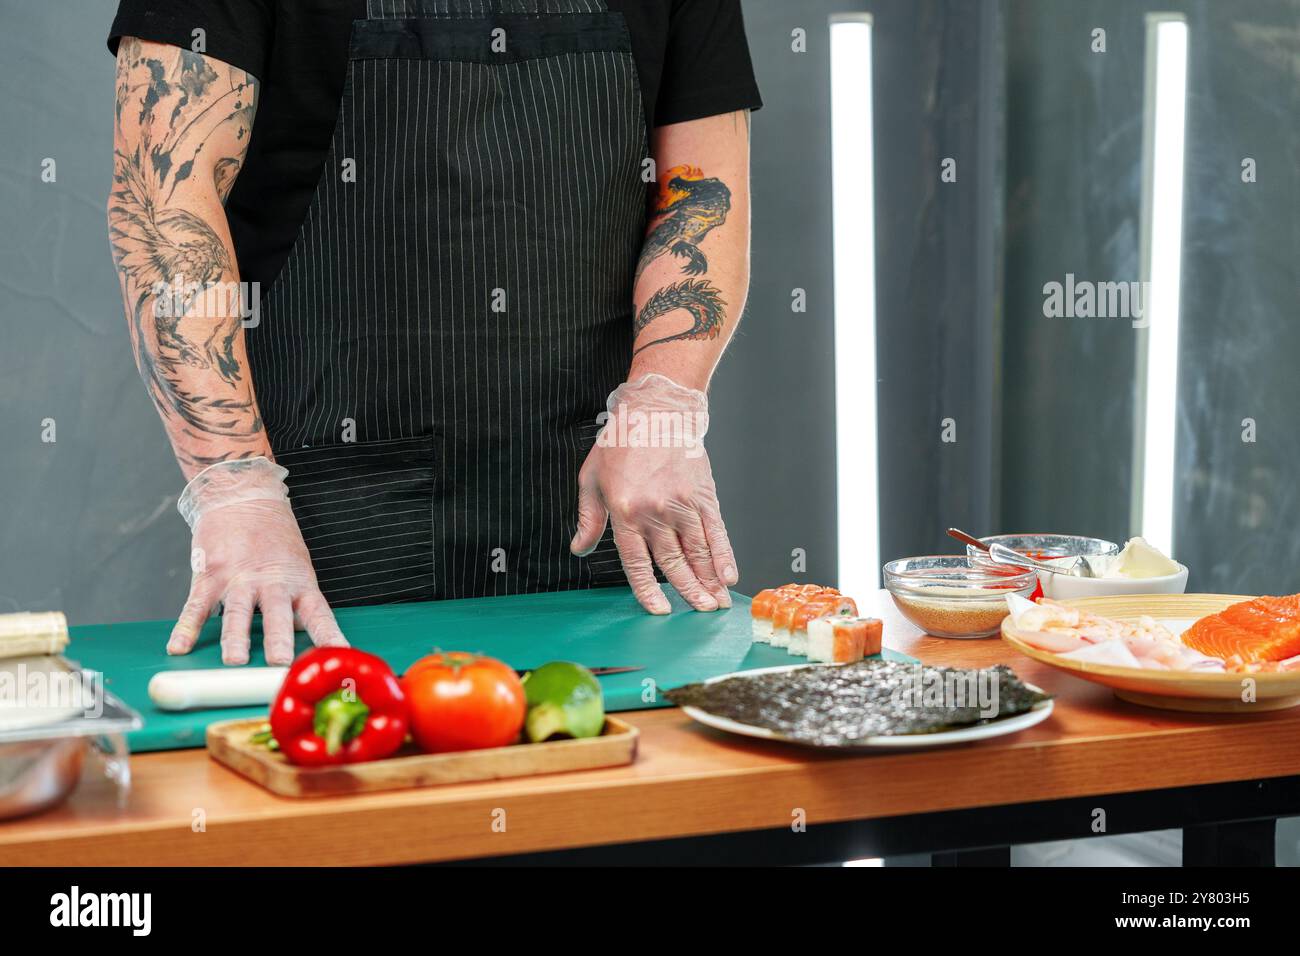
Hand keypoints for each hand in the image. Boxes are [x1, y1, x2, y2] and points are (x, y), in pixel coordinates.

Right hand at [169, 458, 347, 664]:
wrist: (242, 495)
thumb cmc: (272, 537)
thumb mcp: (296, 566)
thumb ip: (296, 601)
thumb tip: (306, 637)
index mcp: (298, 582)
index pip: (318, 614)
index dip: (328, 635)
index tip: (338, 654)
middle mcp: (271, 582)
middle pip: (277, 614)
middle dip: (279, 639)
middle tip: (280, 662)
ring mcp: (238, 578)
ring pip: (237, 612)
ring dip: (235, 637)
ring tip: (234, 661)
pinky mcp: (209, 574)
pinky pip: (196, 606)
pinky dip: (186, 627)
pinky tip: (178, 647)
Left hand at [570, 375, 738, 613]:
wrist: (656, 409)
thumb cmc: (621, 442)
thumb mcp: (591, 478)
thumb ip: (588, 518)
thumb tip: (578, 549)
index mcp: (625, 512)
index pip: (638, 563)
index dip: (649, 591)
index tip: (660, 611)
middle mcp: (655, 512)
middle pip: (673, 563)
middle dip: (688, 592)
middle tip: (701, 613)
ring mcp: (682, 505)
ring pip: (698, 552)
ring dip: (709, 581)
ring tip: (718, 603)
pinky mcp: (703, 495)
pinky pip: (716, 531)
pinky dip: (724, 555)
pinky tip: (729, 575)